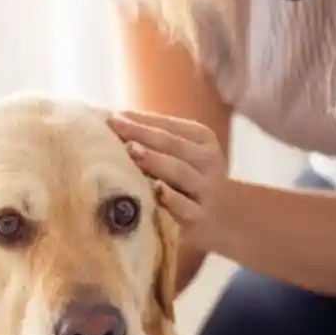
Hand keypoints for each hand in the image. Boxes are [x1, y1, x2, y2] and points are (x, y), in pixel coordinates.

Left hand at [108, 110, 229, 246]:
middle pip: (173, 144)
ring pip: (180, 171)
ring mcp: (206, 189)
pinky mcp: (200, 217)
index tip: (113, 116)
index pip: (169, 126)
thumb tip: (115, 120)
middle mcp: (208, 161)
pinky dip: (172, 198)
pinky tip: (157, 189)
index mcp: (202, 139)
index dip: (141, 120)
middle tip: (117, 127)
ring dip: (155, 160)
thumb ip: (155, 139)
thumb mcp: (180, 154)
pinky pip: (186, 207)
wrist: (221, 218)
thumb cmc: (186, 180)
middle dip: (143, 134)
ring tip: (131, 150)